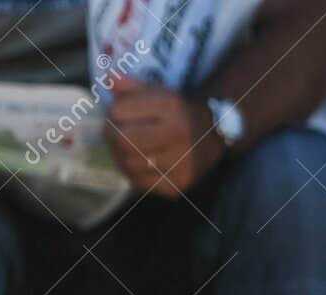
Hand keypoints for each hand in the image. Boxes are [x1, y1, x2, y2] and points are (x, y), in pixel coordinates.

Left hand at [103, 75, 226, 197]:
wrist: (216, 134)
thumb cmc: (179, 111)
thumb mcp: (159, 92)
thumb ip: (132, 86)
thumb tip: (109, 79)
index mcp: (172, 107)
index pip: (119, 111)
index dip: (113, 112)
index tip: (118, 113)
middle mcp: (179, 134)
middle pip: (122, 140)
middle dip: (112, 135)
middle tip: (114, 133)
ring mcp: (181, 162)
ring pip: (129, 163)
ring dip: (119, 155)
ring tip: (124, 147)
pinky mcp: (179, 184)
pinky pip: (140, 181)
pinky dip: (131, 172)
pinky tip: (135, 162)